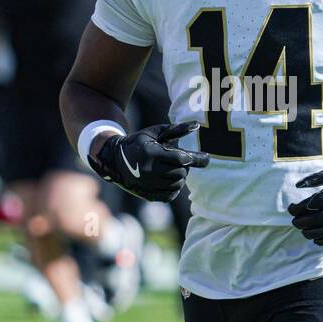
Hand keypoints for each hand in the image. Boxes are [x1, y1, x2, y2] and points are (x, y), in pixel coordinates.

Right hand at [89, 120, 208, 201]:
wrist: (115, 161)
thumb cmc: (139, 143)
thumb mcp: (155, 133)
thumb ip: (176, 130)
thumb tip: (197, 126)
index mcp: (152, 153)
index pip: (181, 159)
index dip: (195, 159)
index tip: (207, 159)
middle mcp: (149, 171)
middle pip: (182, 173)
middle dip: (185, 167)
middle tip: (180, 161)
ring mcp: (148, 185)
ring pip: (178, 184)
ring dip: (180, 177)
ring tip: (172, 169)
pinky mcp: (148, 195)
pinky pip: (170, 195)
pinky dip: (174, 188)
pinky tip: (168, 179)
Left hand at [288, 158, 322, 245]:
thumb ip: (319, 176)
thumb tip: (298, 185)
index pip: (316, 203)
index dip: (300, 208)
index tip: (290, 209)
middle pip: (321, 218)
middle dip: (304, 222)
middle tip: (293, 222)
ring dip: (314, 233)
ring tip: (303, 232)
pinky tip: (317, 240)